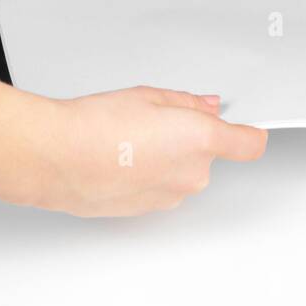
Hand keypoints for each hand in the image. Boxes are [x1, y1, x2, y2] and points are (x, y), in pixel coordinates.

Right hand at [33, 86, 267, 216]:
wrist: (54, 159)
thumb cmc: (95, 126)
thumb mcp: (149, 96)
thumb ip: (188, 103)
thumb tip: (206, 107)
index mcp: (201, 141)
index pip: (250, 144)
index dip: (250, 133)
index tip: (247, 127)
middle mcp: (192, 174)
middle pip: (209, 153)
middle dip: (191, 136)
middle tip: (155, 119)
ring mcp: (171, 195)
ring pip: (182, 170)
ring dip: (167, 156)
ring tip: (129, 139)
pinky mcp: (149, 209)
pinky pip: (160, 185)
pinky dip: (148, 172)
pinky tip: (120, 158)